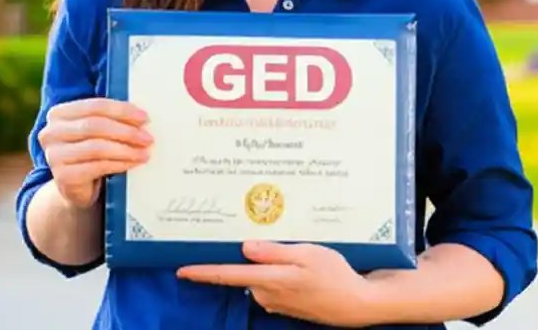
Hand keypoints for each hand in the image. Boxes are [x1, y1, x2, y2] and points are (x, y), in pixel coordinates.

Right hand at [37, 98, 152, 208]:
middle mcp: (51, 133)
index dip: (121, 111)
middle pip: (95, 126)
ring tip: (144, 152)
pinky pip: (97, 167)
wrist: (75, 186)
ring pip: (97, 147)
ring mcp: (54, 155)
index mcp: (58, 114)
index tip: (144, 117)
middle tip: (147, 137)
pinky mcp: (63, 176)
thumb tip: (141, 117)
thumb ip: (110, 119)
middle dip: (126, 131)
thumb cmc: (89, 153)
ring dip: (126, 149)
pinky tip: (132, 163)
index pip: (94, 106)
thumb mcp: (96, 132)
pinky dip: (119, 164)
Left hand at [177, 241, 373, 326]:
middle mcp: (266, 293)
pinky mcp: (283, 304)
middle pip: (242, 270)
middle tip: (252, 233)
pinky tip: (293, 264)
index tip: (182, 269)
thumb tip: (245, 248)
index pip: (228, 274)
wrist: (356, 304)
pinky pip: (269, 283)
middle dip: (243, 255)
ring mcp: (274, 301)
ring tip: (287, 248)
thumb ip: (273, 251)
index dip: (203, 272)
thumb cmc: (335, 276)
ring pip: (257, 276)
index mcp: (270, 279)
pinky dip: (274, 272)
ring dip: (263, 263)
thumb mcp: (307, 254)